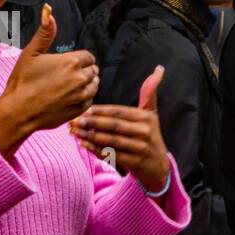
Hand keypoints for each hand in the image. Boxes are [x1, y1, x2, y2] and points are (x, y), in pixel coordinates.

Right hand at [0, 4, 97, 156]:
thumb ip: (44, 33)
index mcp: (70, 62)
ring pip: (94, 85)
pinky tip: (69, 97)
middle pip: (93, 70)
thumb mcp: (31, 53)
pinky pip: (90, 100)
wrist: (19, 112)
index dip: (79, 59)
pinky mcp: (80, 110)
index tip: (69, 63)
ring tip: (69, 86)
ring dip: (86, 84)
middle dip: (83, 71)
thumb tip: (48, 12)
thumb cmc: (22, 82)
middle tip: (67, 75)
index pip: (88, 57)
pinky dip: (83, 98)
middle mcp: (80, 78)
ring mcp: (81, 95)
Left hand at [71, 65, 171, 192]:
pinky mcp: (135, 162)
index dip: (100, 111)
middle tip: (75, 120)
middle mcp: (144, 132)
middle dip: (93, 123)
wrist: (158, 166)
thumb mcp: (152, 114)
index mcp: (145, 118)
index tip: (84, 109)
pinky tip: (85, 144)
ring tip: (76, 132)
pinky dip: (97, 150)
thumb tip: (159, 68)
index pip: (119, 112)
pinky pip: (112, 155)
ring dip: (91, 136)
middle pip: (113, 125)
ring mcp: (140, 148)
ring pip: (111, 140)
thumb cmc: (150, 136)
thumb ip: (149, 93)